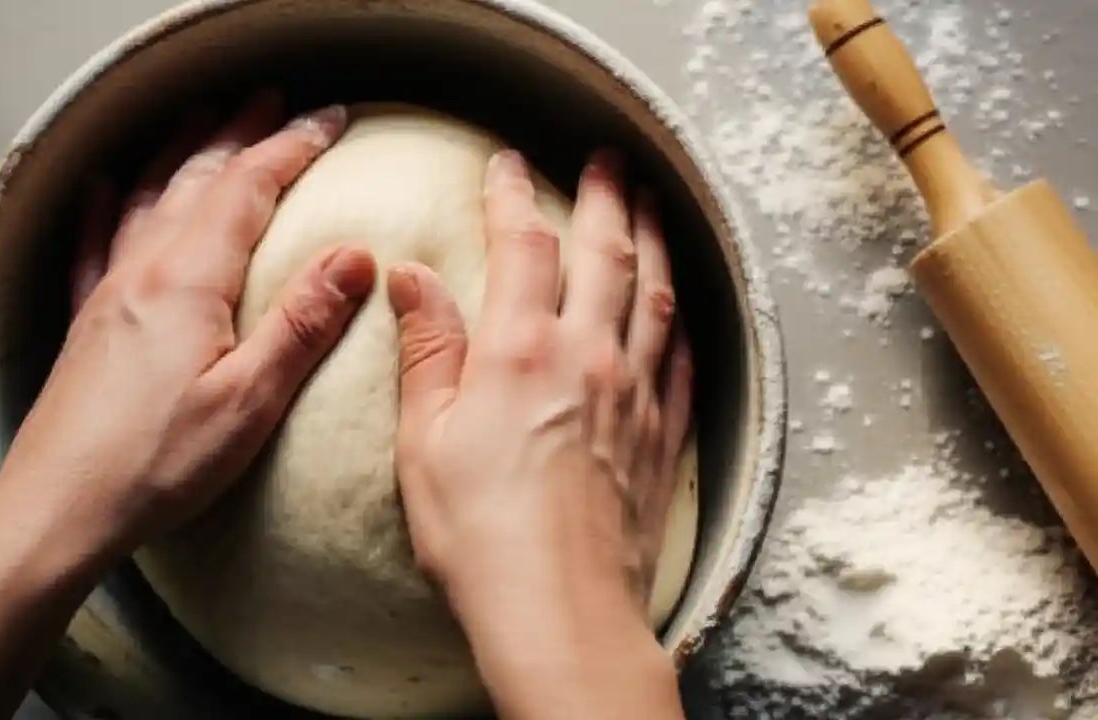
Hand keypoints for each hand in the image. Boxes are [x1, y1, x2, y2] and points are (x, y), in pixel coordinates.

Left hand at [0, 91, 375, 561]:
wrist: (57, 510)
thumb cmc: (156, 466)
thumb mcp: (249, 401)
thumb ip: (302, 324)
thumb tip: (356, 256)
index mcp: (188, 282)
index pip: (247, 188)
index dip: (291, 146)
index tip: (331, 120)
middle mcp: (142, 271)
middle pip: (196, 177)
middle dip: (241, 132)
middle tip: (275, 100)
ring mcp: (107, 293)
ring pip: (148, 196)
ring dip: (183, 151)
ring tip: (207, 120)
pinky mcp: (86, 323)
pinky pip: (95, 242)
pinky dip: (106, 205)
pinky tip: (103, 187)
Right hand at [386, 149, 691, 717]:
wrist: (560, 613)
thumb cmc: (480, 536)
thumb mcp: (424, 441)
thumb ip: (427, 350)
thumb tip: (413, 277)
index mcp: (520, 351)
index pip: (521, 243)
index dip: (511, 194)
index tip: (504, 165)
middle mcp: (589, 356)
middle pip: (606, 251)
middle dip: (606, 194)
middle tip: (608, 159)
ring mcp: (636, 395)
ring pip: (657, 293)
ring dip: (656, 240)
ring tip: (653, 207)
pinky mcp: (663, 436)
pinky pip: (684, 358)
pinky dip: (681, 320)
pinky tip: (678, 309)